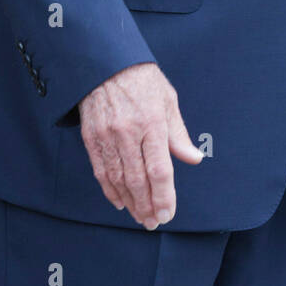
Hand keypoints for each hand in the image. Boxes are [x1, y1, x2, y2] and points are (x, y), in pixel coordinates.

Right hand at [79, 62, 203, 228]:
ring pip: (118, 180)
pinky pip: (100, 171)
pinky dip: (110, 191)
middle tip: (154, 222)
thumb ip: (178, 134)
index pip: (159, 169)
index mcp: (152, 122)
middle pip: (138, 180)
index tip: (168, 214)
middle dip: (147, 206)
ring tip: (141, 217)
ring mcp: (107, 136)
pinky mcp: (91, 138)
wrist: (105, 62)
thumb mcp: (168, 100)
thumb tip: (194, 159)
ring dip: (130, 203)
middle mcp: (128, 132)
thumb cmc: (142, 80)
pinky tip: (121, 202)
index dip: (164, 196)